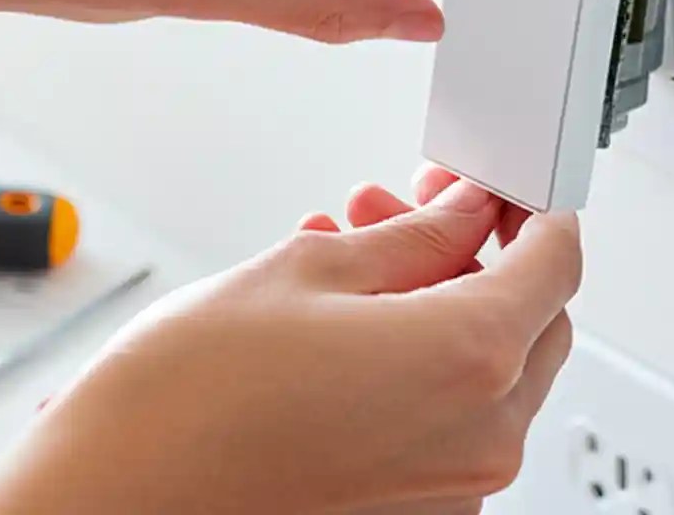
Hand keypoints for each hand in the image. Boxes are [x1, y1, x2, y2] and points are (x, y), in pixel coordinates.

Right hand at [0, 174, 580, 514]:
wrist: (113, 503)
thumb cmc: (184, 403)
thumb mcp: (308, 270)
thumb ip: (416, 236)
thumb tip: (464, 212)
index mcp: (469, 359)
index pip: (559, 262)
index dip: (537, 211)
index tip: (509, 191)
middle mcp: (483, 437)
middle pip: (536, 321)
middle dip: (485, 255)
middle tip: (419, 216)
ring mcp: (455, 488)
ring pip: (492, 371)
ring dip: (444, 305)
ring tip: (357, 261)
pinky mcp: (420, 511)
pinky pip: (454, 421)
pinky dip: (423, 365)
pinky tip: (351, 326)